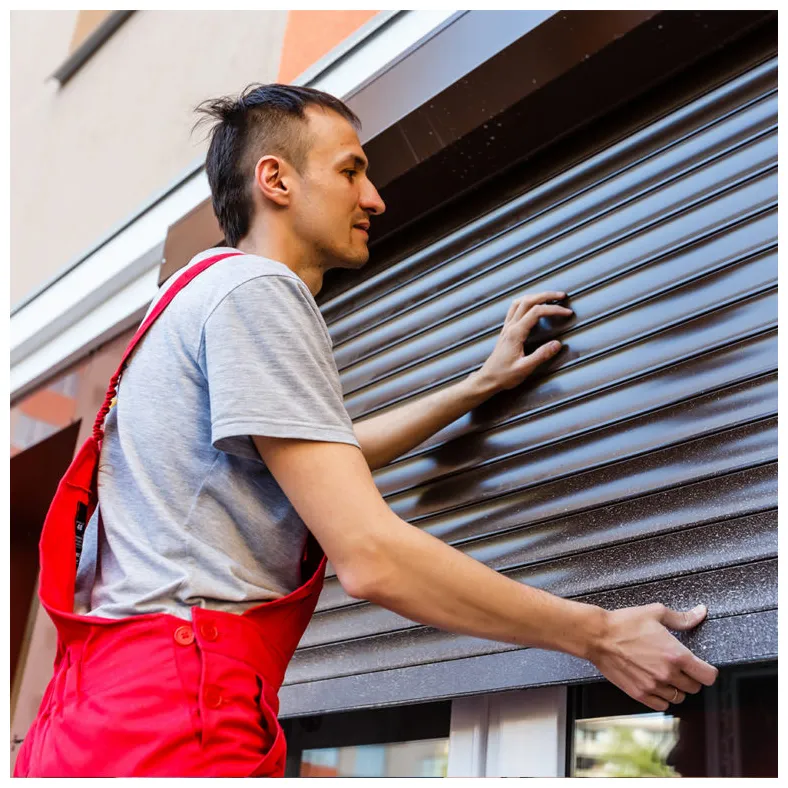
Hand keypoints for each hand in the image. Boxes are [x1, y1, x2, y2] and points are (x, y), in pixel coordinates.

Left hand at [474, 291, 572, 392]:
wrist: (488, 379)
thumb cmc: (503, 376)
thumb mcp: (525, 368)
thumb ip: (541, 355)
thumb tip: (558, 344)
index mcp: (515, 333)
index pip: (537, 312)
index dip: (554, 309)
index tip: (567, 313)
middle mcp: (510, 326)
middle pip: (528, 300)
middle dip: (546, 295)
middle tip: (562, 296)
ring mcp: (507, 327)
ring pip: (520, 302)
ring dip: (536, 296)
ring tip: (550, 298)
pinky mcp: (506, 331)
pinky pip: (515, 309)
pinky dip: (527, 302)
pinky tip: (533, 306)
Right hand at [588, 603, 718, 710]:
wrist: (598, 636)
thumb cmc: (624, 623)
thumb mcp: (655, 613)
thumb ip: (682, 617)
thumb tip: (700, 612)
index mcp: (676, 655)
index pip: (708, 676)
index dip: (708, 671)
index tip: (702, 667)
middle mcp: (667, 674)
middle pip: (695, 688)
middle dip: (691, 678)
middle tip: (680, 667)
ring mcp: (653, 686)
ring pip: (679, 698)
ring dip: (676, 688)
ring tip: (666, 675)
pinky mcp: (639, 694)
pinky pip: (662, 705)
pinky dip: (662, 698)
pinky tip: (655, 684)